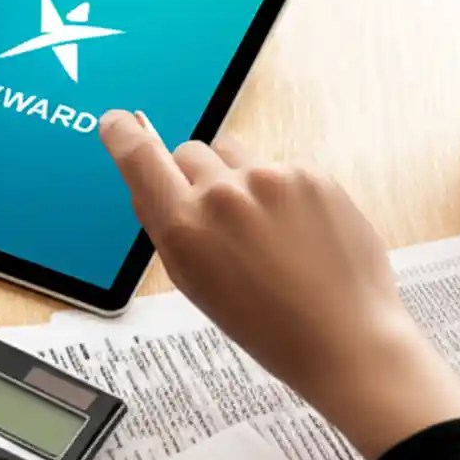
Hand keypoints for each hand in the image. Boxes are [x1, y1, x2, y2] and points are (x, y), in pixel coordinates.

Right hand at [99, 111, 459, 459]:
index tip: (117, 122)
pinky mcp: (311, 175)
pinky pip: (278, 167)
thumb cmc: (266, 324)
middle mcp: (224, 194)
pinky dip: (280, 192)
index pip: (139, 157)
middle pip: (188, 151)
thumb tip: (150, 184)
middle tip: (216, 216)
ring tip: (261, 228)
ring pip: (234, 154)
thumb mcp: (194, 283)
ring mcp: (272, 179)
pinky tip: (296, 232)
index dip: (123, 135)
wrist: (342, 337)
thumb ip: (170, 228)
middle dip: (194, 176)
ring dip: (236, 178)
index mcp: (185, 226)